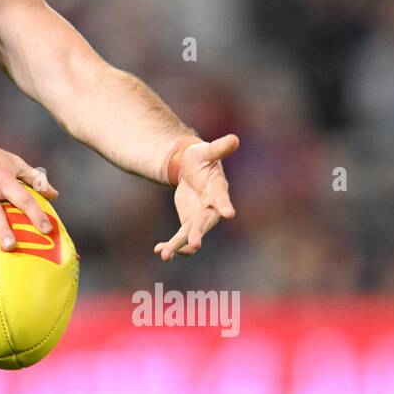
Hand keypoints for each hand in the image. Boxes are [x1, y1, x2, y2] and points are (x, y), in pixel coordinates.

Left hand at [153, 133, 238, 260]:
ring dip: (179, 246)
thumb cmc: (201, 158)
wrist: (190, 168)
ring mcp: (199, 218)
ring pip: (191, 235)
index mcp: (217, 190)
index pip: (222, 198)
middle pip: (206, 222)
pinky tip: (159, 250)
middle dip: (199, 233)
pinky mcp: (188, 223)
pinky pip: (181, 238)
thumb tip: (234, 138)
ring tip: (165, 255)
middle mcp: (211, 208)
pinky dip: (171, 245)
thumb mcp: (206, 151)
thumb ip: (218, 148)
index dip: (225, 205)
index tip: (229, 213)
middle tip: (195, 244)